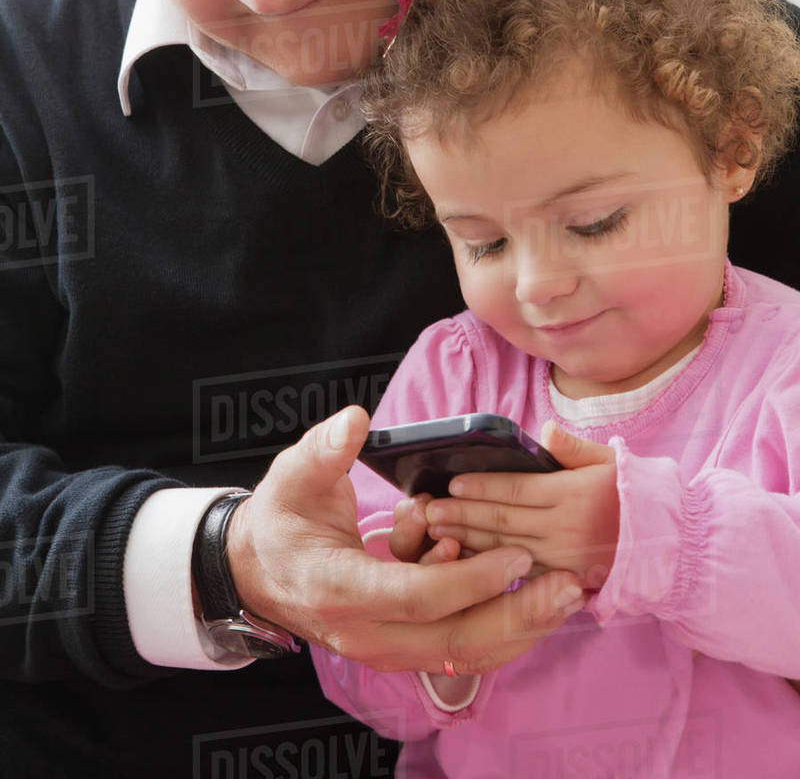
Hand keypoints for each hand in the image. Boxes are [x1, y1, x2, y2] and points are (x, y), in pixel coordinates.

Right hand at [226, 407, 586, 674]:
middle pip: (452, 641)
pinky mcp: (399, 646)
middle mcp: (363, 632)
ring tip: (565, 595)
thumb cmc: (280, 518)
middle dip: (515, 616)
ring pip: (462, 655)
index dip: (470, 579)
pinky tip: (531, 599)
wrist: (257, 570)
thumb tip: (354, 420)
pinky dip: (497, 628)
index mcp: (338, 588)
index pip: (416, 596)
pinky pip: (457, 648)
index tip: (518, 555)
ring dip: (518, 628)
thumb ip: (324, 449)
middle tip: (567, 586)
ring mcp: (383, 647)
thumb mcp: (293, 476)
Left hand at [424, 421, 619, 589]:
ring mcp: (565, 559)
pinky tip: (466, 560)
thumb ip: (573, 448)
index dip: (482, 487)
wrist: (672, 542)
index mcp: (572, 494)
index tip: (453, 482)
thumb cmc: (634, 493)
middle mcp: (566, 529)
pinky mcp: (566, 580)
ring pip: (506, 549)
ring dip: (467, 541)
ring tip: (436, 532)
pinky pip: (522, 573)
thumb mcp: (609, 461)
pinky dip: (491, 566)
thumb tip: (545, 432)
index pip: (516, 490)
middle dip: (462, 515)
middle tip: (428, 509)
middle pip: (503, 521)